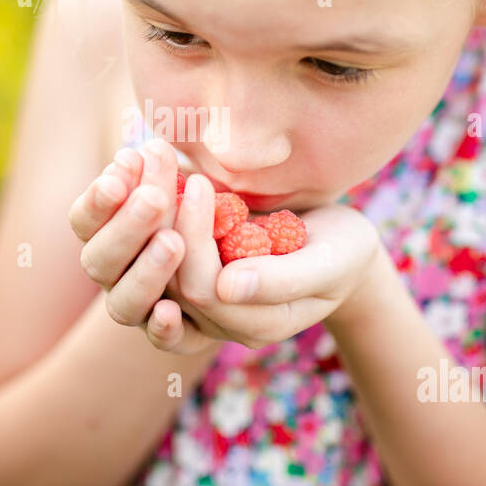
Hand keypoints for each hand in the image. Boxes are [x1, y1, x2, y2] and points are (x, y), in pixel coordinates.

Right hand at [67, 138, 186, 333]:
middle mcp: (114, 274)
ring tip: (174, 242)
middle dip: (126, 226)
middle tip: (155, 198)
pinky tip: (171, 311)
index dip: (99, 198)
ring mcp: (140, 309)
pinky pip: (163, 343)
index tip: (125, 164)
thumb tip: (152, 146)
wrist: (247, 252)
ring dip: (145, 272)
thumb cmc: (205, 201)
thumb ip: (162, 167)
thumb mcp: (185, 179)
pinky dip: (162, 329)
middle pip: (99, 260)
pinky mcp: (178, 336)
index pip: (84, 220)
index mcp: (105, 234)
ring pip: (123, 304)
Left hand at [147, 173, 383, 355]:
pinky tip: (141, 176)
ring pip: (155, 269)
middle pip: (171, 281)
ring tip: (148, 162)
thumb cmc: (344, 250)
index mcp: (259, 324)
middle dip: (165, 220)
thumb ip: (285, 279)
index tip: (201, 182)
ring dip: (145, 217)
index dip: (195, 237)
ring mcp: (203, 303)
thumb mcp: (331, 262)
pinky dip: (145, 217)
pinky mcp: (190, 275)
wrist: (338, 243)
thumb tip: (227, 287)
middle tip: (163, 161)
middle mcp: (223, 322)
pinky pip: (153, 256)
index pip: (205, 289)